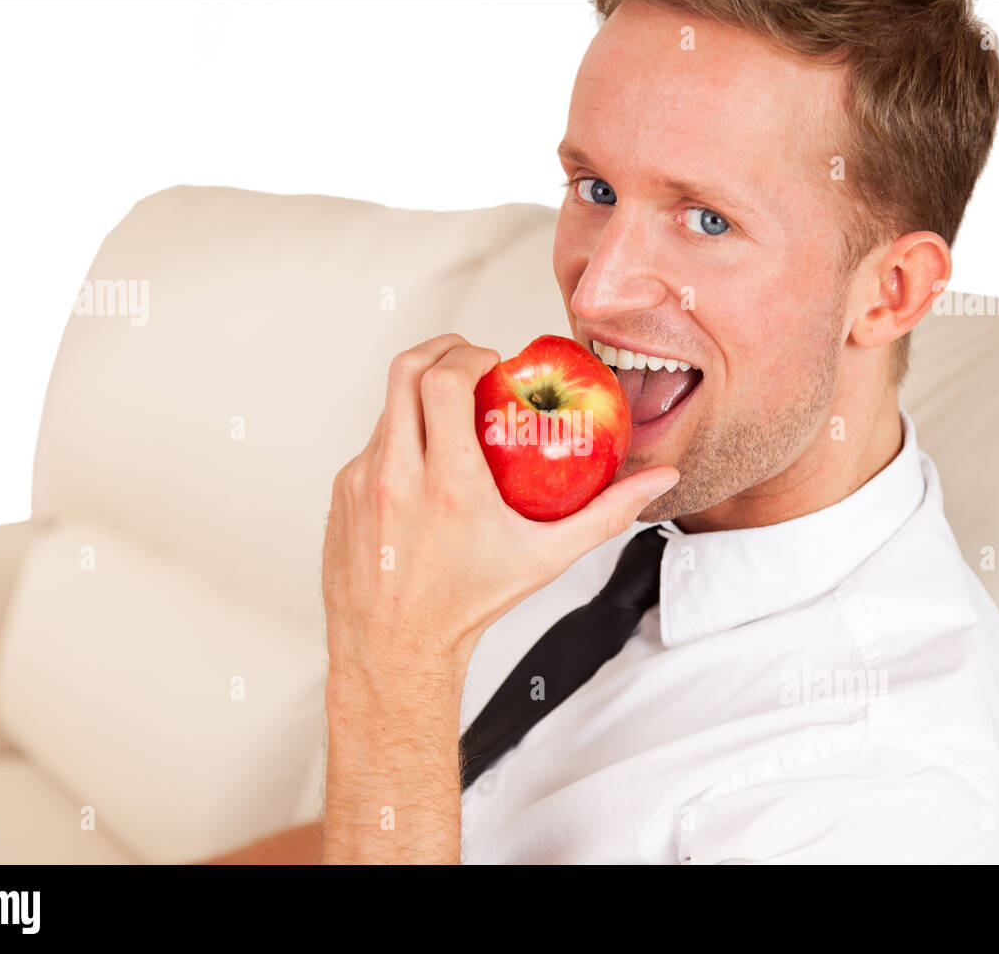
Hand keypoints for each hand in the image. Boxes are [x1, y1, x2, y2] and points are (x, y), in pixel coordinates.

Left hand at [321, 332, 679, 687]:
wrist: (395, 650)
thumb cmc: (466, 606)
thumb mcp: (545, 558)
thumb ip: (605, 514)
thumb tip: (656, 481)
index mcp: (447, 484)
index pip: (443, 380)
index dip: (468, 355)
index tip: (488, 362)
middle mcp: (396, 476)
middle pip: (405, 370)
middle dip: (439, 349)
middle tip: (466, 358)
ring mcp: (360, 482)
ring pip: (388, 407)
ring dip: (420, 396)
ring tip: (453, 412)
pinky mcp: (342, 492)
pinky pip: (372, 443)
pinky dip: (401, 436)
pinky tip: (426, 460)